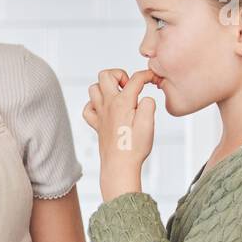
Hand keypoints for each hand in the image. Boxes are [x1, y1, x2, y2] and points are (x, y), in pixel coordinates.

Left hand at [82, 68, 158, 200]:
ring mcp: (100, 114)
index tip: (154, 79)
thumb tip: (145, 97)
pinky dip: (94, 104)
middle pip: (105, 75)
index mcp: (122, 103)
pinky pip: (88, 108)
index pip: (135, 79)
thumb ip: (148, 104)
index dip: (147, 75)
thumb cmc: (134, 148)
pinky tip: (106, 109)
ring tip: (119, 96)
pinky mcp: (97, 125)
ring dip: (106, 87)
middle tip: (130, 87)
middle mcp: (108, 105)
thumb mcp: (148, 123)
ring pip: (93, 88)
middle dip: (120, 74)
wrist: (119, 166)